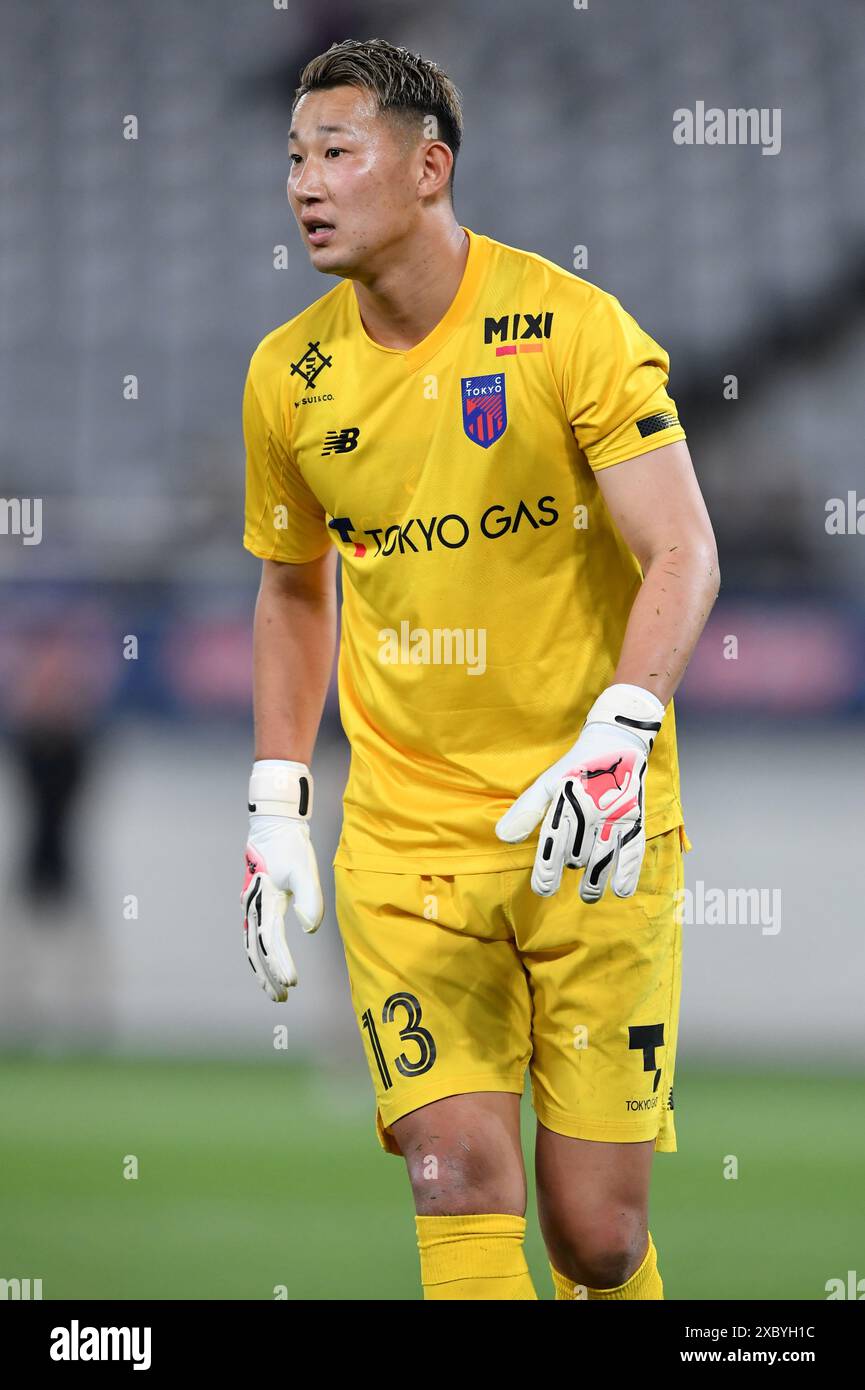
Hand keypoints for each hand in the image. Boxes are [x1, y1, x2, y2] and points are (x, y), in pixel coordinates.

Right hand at [241, 760, 323, 1000]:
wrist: (275, 826)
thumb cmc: (292, 847)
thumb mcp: (305, 870)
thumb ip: (311, 899)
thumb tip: (308, 930)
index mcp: (265, 899)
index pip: (271, 940)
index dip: (280, 963)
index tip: (292, 983)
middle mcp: (253, 905)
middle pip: (256, 949)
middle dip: (268, 976)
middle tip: (282, 999)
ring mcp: (250, 904)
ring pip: (251, 945)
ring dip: (261, 969)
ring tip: (273, 992)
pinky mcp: (254, 902)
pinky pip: (252, 935)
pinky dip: (257, 954)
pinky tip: (264, 965)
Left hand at [495, 684, 663, 902]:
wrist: (617, 742)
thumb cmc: (576, 766)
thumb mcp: (547, 784)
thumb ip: (526, 811)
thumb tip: (503, 837)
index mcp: (565, 803)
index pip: (553, 843)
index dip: (546, 871)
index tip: (541, 889)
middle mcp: (590, 812)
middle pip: (576, 855)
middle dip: (566, 872)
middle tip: (554, 885)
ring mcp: (614, 817)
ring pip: (601, 859)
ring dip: (594, 882)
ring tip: (587, 896)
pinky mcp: (635, 818)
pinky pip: (632, 851)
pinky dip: (627, 873)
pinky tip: (620, 891)